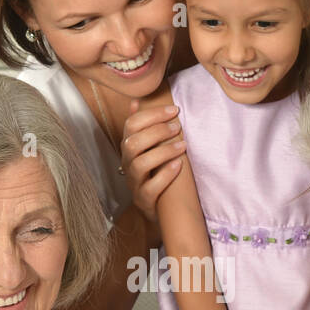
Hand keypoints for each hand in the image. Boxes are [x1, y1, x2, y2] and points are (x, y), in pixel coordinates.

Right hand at [121, 100, 184, 226]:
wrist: (157, 208)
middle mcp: (127, 164)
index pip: (131, 124)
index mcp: (128, 147)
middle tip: (177, 127)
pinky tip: (179, 166)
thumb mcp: (147, 148)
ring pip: (140, 164)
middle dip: (157, 132)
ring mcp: (134, 183)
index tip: (174, 110)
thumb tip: (136, 101)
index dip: (152, 114)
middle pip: (133, 143)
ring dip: (162, 152)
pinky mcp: (144, 200)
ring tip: (182, 146)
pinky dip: (165, 175)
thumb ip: (142, 126)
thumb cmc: (153, 172)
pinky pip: (150, 188)